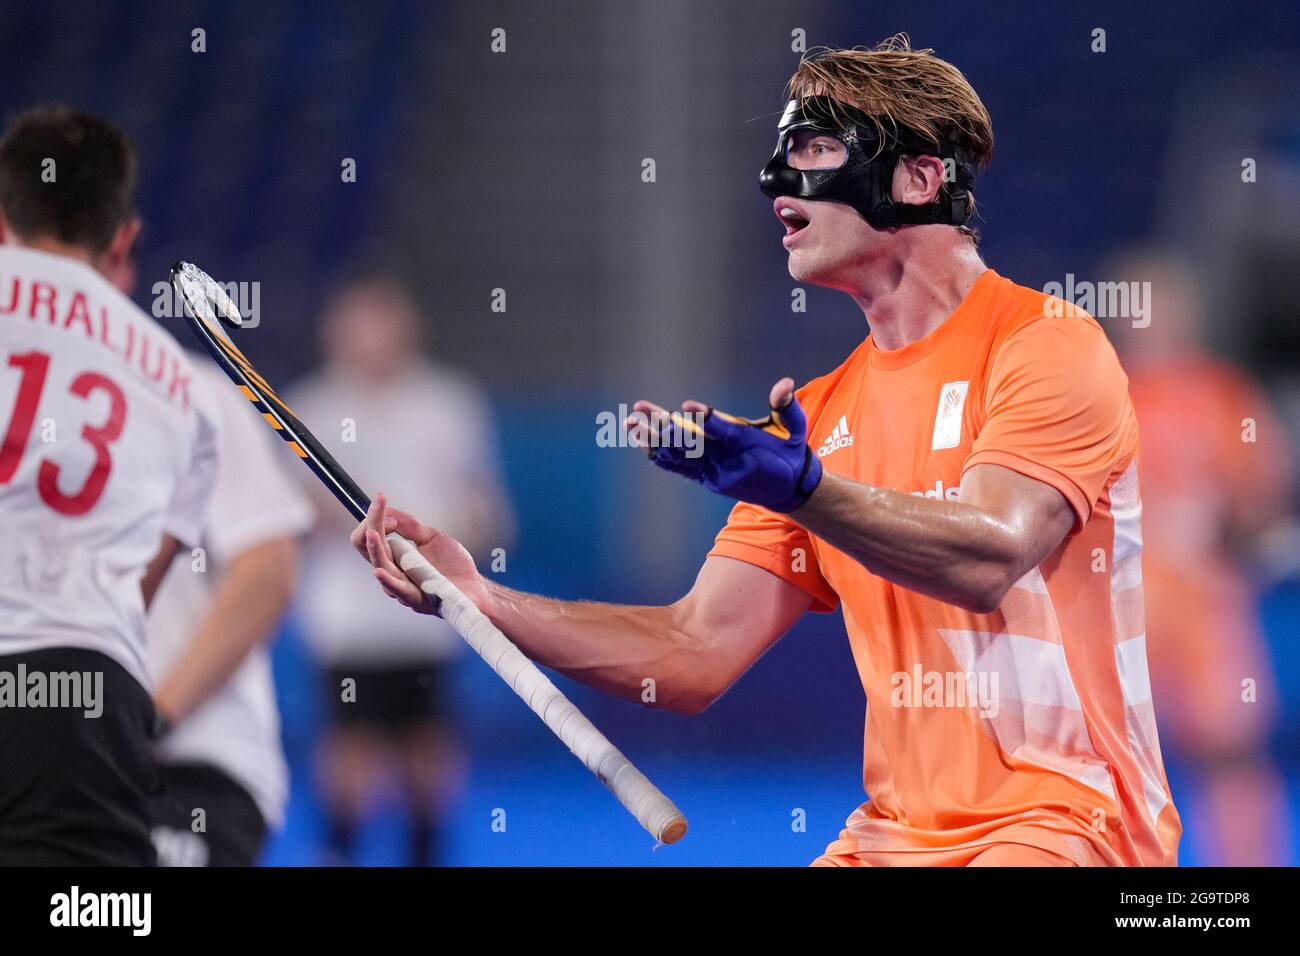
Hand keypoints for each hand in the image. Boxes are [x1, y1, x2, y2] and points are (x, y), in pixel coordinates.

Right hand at [349, 493, 493, 617]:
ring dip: (376, 549)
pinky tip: (379, 571)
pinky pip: (400, 590)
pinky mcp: (417, 599)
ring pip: (381, 567)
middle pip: (370, 549)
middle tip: (378, 505)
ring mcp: (403, 587)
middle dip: (372, 524)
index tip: (381, 500)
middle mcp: (394, 572)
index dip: (374, 517)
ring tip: (373, 533)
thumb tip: (388, 512)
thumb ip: (409, 526)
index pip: (371, 535)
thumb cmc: (452, 567)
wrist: (474, 587)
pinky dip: (389, 580)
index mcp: (394, 557)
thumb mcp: (430, 537)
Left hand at [625, 377, 821, 512]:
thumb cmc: (790, 453)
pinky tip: (641, 443)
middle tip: (640, 411)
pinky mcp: (707, 480)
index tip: (687, 406)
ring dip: (654, 439)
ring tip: (630, 423)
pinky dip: (661, 456)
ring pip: (679, 456)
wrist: (788, 491)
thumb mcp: (795, 429)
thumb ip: (788, 407)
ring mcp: (714, 474)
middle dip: (664, 426)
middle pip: (691, 443)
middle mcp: (726, 462)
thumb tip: (785, 384)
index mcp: (746, 445)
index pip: (723, 431)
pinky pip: (680, 468)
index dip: (705, 418)